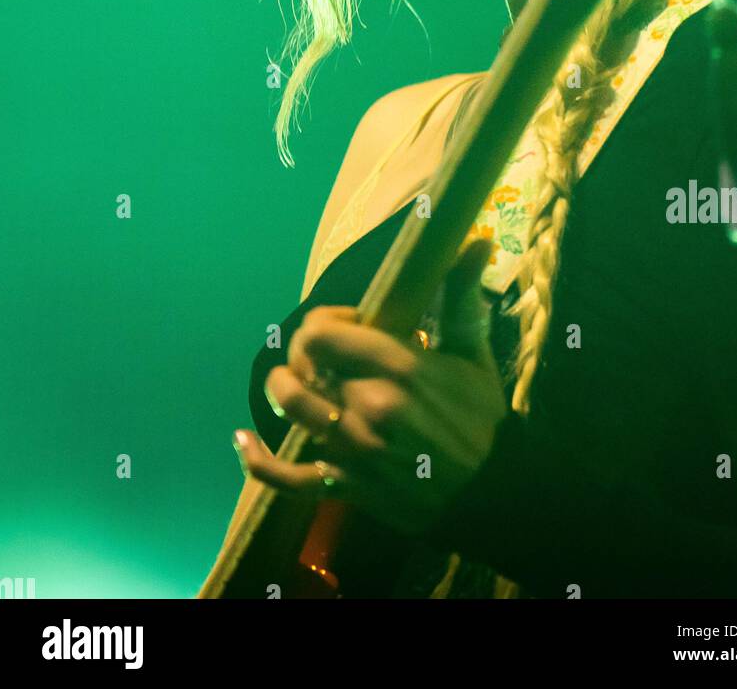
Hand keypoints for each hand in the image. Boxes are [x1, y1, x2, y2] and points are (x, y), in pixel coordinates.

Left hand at [233, 238, 507, 534]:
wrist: (493, 492)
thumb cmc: (482, 418)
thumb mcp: (472, 353)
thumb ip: (462, 296)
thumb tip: (477, 243)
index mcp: (399, 366)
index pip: (322, 331)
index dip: (323, 321)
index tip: (346, 325)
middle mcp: (368, 405)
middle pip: (302, 365)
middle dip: (305, 354)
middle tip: (323, 357)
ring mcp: (353, 450)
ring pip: (290, 409)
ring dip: (283, 390)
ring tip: (293, 383)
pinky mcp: (346, 487)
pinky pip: (287, 478)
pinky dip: (258, 461)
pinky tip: (242, 439)